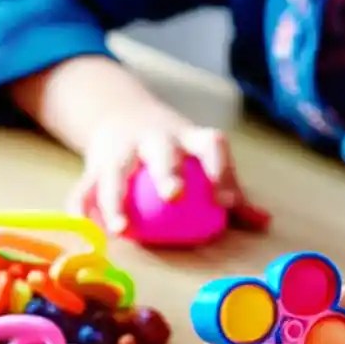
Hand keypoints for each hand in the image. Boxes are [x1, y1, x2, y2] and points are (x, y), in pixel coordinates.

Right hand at [70, 115, 270, 233]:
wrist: (120, 115)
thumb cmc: (175, 149)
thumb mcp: (201, 158)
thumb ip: (229, 189)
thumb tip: (263, 223)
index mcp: (188, 137)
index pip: (210, 146)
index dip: (221, 170)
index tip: (226, 202)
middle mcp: (155, 138)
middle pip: (162, 152)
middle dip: (168, 172)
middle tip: (174, 196)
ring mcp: (121, 149)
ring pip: (116, 172)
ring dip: (116, 199)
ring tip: (121, 228)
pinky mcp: (94, 164)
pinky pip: (85, 186)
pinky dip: (81, 207)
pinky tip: (85, 228)